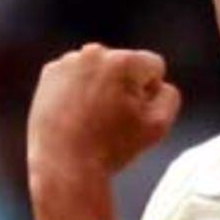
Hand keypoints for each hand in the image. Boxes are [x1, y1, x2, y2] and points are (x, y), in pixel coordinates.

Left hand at [27, 45, 181, 185]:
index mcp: (123, 61)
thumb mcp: (158, 127)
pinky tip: (75, 117)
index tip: (134, 117)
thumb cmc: (113, 149)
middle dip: (124, 88)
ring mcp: (68, 61)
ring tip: (92, 121)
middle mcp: (94, 52)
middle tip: (110, 122)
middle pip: (125, 65)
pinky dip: (77, 92)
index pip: (153, 66)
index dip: (151, 94)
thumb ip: (169, 96)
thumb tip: (158, 82)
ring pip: (99, 70)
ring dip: (101, 88)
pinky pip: (75, 76)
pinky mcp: (49, 73)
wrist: (65, 167)